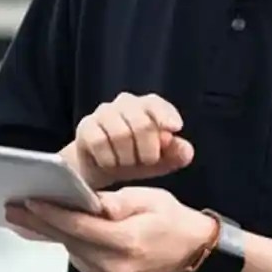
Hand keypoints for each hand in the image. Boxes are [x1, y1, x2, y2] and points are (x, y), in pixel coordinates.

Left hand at [5, 187, 217, 271]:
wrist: (191, 249)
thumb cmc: (170, 217)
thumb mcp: (146, 198)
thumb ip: (112, 202)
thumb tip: (83, 201)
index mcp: (127, 242)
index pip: (80, 227)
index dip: (52, 213)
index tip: (30, 201)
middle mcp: (116, 266)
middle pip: (69, 240)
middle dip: (40, 223)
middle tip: (12, 208)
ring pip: (72, 250)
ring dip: (51, 231)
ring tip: (27, 213)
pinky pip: (81, 258)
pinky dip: (68, 242)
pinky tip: (54, 227)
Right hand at [62, 92, 194, 188]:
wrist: (100, 169)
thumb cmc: (135, 159)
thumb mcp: (161, 161)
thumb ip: (177, 154)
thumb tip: (186, 150)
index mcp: (147, 106)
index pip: (156, 104)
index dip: (165, 115)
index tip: (175, 128)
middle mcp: (125, 103)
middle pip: (141, 123)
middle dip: (147, 150)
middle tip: (146, 161)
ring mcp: (103, 112)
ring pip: (120, 134)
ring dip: (127, 157)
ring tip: (126, 163)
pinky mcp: (86, 126)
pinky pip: (99, 142)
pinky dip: (108, 159)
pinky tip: (109, 163)